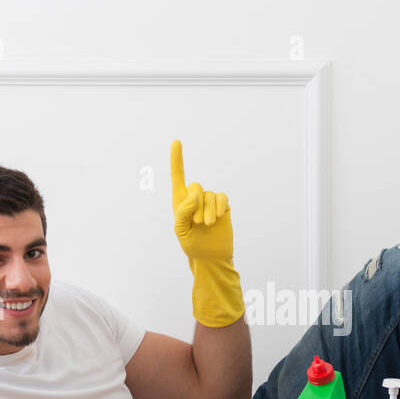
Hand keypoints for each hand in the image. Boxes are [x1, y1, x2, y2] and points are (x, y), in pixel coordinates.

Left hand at [168, 139, 244, 325]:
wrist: (211, 257)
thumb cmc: (192, 245)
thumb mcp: (181, 231)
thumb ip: (183, 211)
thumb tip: (193, 194)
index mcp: (180, 202)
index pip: (177, 177)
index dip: (177, 159)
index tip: (176, 142)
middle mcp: (195, 198)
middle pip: (195, 186)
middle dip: (196, 206)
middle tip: (197, 223)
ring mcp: (209, 201)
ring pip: (208, 195)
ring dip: (208, 212)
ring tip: (207, 226)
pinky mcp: (223, 206)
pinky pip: (221, 198)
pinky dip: (219, 207)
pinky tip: (219, 218)